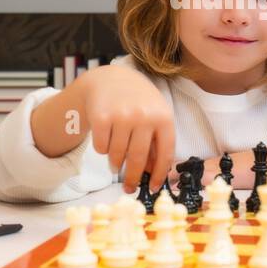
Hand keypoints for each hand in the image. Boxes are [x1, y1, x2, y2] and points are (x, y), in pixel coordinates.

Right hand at [81, 65, 175, 191]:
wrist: (109, 79)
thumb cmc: (137, 102)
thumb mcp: (154, 116)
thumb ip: (156, 142)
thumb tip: (153, 174)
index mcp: (163, 117)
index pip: (165, 153)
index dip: (160, 175)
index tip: (154, 188)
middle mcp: (144, 116)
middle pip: (139, 159)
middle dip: (133, 178)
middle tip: (129, 188)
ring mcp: (122, 116)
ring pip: (118, 155)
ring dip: (116, 164)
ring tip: (116, 162)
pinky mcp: (101, 117)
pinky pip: (101, 148)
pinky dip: (103, 150)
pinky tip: (106, 140)